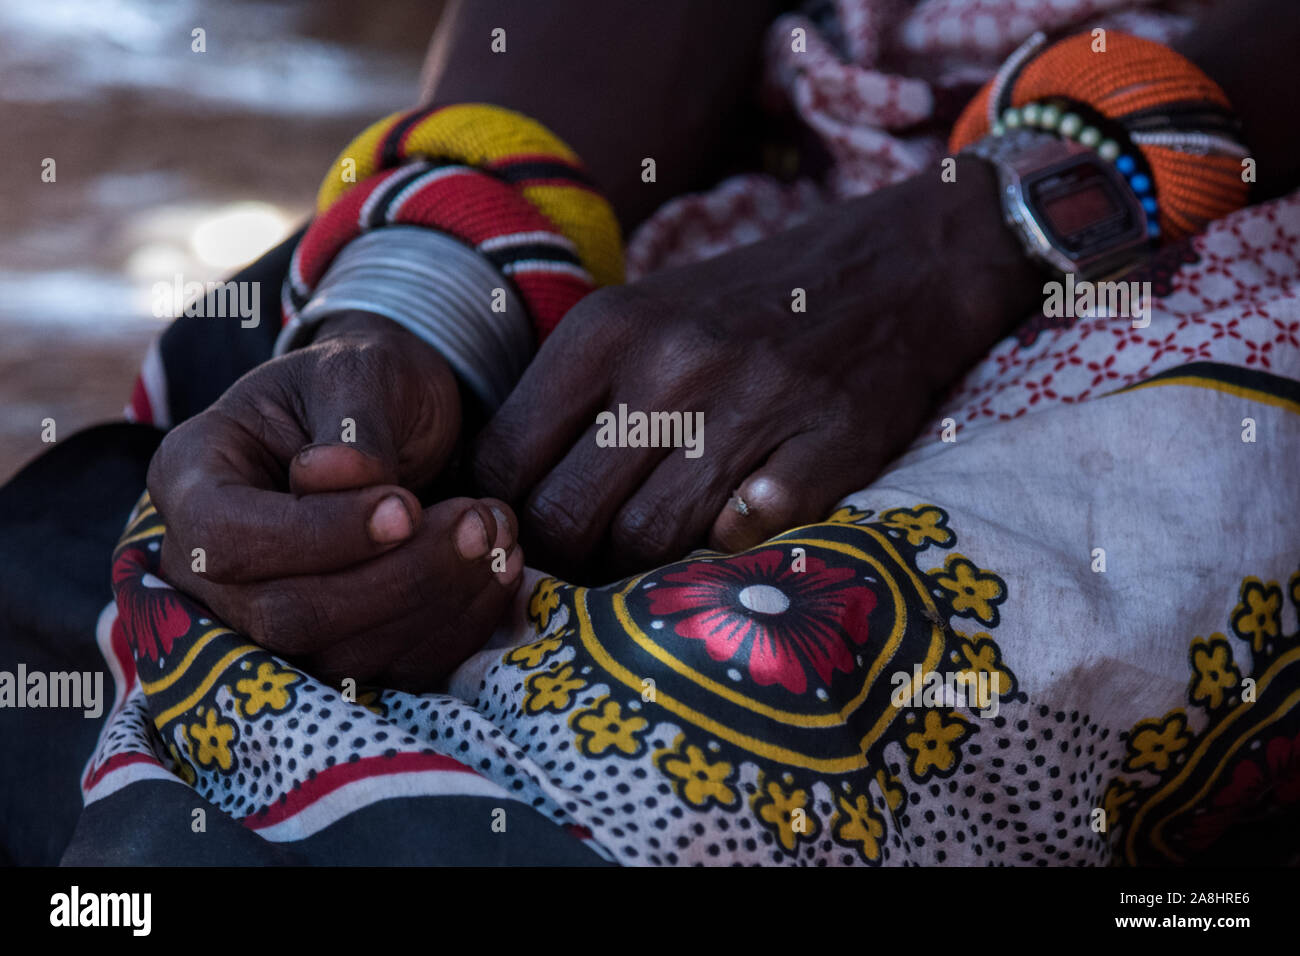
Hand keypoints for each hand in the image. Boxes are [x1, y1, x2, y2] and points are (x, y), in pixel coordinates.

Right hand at [147, 310, 523, 689]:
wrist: (396, 413)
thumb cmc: (364, 381)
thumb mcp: (359, 370)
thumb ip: (351, 423)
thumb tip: (336, 475)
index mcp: (192, 478)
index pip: (230, 539)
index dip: (321, 537)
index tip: (407, 505)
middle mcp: (209, 565)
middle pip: (284, 615)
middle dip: (397, 578)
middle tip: (481, 521)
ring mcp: (265, 617)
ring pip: (340, 655)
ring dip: (435, 603)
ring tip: (497, 534)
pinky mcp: (331, 646)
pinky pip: (388, 668)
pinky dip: (454, 627)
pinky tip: (499, 573)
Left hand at [473, 158, 1037, 576]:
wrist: (890, 268)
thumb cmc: (742, 309)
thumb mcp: (636, 320)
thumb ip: (565, 401)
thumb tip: (499, 501)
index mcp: (605, 330)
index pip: (505, 462)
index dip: (509, 517)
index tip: (532, 537)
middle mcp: (669, 364)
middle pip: (568, 517)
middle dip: (569, 561)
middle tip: (593, 565)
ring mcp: (752, 404)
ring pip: (648, 541)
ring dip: (645, 567)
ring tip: (660, 552)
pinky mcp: (826, 443)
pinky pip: (745, 537)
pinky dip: (731, 549)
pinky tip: (738, 525)